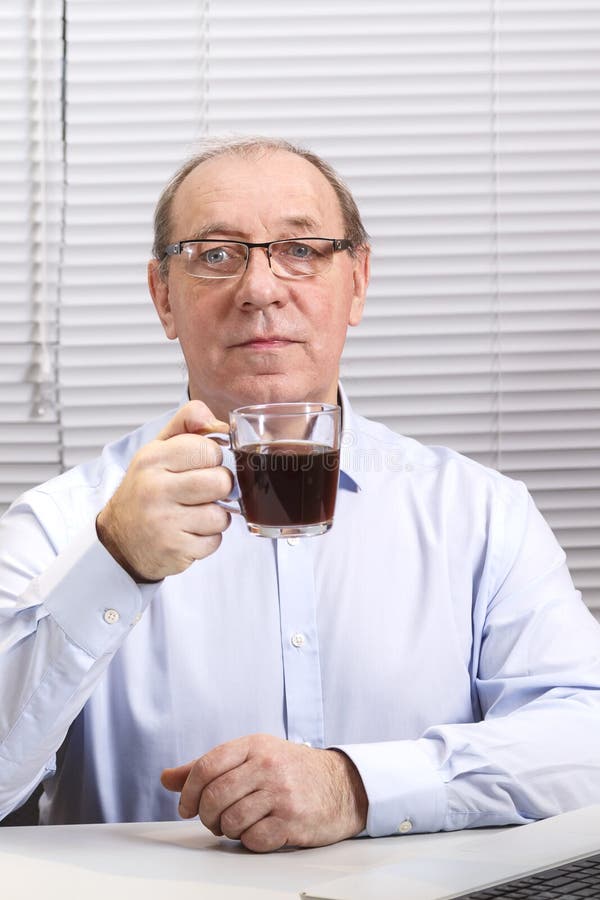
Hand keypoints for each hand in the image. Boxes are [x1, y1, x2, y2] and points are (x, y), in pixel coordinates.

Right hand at [96, 400, 232, 581]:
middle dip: (219, 487)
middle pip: (221, 481)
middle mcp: (155, 489)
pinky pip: (215, 541)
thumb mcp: (157, 451)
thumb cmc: (145, 490)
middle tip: (202, 491)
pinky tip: (188, 532)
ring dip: (214, 517)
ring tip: (194, 514)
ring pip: (221, 515)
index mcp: (153, 459)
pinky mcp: (174, 549)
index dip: (212, 458)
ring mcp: (164, 522)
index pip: (208, 449)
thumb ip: (185, 424)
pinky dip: (207, 539)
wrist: (118, 540)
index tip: (200, 465)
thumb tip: (214, 418)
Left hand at [160, 734, 367, 851]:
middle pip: (214, 796)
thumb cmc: (291, 770)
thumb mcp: (251, 756)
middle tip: (214, 820)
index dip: (189, 792)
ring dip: (228, 830)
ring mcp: (281, 793)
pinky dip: (250, 841)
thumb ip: (208, 767)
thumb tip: (167, 778)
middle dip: (206, 816)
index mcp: (253, 745)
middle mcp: (267, 765)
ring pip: (230, 821)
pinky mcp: (293, 820)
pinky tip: (260, 831)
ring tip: (240, 823)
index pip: (206, 766)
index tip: (187, 807)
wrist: (341, 785)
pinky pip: (253, 840)